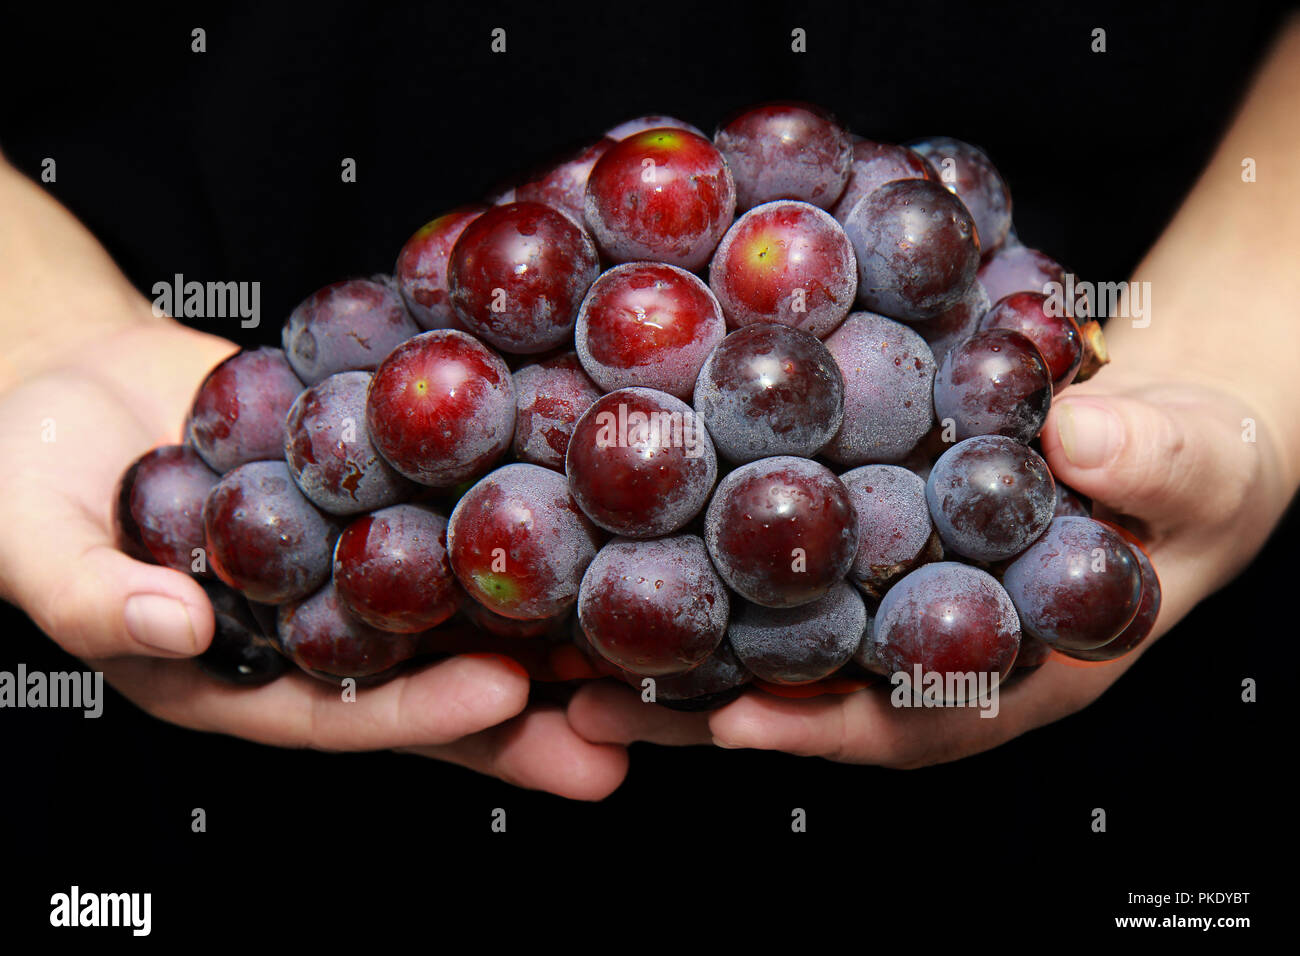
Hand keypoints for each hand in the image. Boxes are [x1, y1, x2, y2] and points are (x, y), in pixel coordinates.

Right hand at [0, 315, 626, 798]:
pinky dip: (508, 509)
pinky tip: (585, 507)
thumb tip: (177, 629)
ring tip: (638, 633)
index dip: (418, 714)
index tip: (500, 696)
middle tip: (618, 730)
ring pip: (457, 597)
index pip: (340, 713)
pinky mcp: (376, 485)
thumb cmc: (23, 473)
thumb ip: (92, 595)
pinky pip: (446, 500)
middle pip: (427, 679)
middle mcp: (313, 627)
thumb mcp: (30, 539)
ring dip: (544, 617)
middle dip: (523, 710)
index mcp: (238, 672)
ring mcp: (353, 556)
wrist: (71, 383)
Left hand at [563, 360, 1285, 766]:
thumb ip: (1156, 463)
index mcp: (1011, 668)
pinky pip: (771, 567)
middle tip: (590, 703)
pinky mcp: (856, 545)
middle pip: (806, 696)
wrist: (1155, 437)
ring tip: (560, 645)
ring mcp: (884, 603)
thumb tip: (1080, 439)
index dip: (827, 727)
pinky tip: (617, 544)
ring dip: (669, 644)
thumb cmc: (1189, 472)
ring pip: (768, 639)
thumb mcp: (1196, 464)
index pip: (912, 719)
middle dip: (700, 707)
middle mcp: (928, 651)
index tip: (737, 723)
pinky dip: (697, 563)